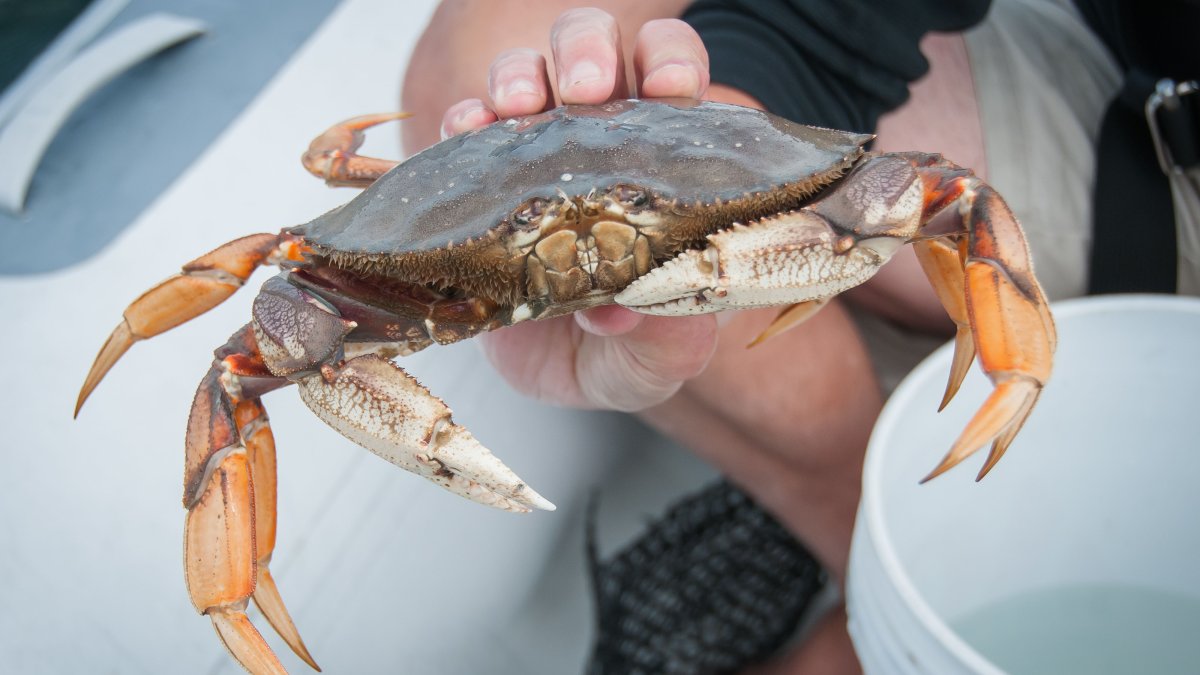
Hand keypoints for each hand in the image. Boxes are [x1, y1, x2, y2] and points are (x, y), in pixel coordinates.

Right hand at [437, 8, 717, 411]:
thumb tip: (630, 310)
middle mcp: (601, 145)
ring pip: (529, 72)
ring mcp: (536, 156)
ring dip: (522, 75)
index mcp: (663, 168)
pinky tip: (466, 132)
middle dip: (590, 52)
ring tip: (520, 107)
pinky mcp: (477, 180)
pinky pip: (464, 127)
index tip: (667, 87)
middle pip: (599, 54)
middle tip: (585, 90)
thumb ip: (666, 341)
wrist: (550, 378)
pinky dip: (463, 120)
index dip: (672, 64)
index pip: (676, 83)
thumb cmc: (619, 357)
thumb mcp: (655, 363)